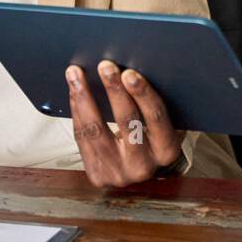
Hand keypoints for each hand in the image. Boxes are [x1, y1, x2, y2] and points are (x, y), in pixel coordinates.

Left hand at [65, 60, 185, 186]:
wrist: (138, 172)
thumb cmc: (152, 138)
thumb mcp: (162, 125)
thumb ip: (153, 105)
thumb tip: (133, 71)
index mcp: (167, 150)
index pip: (155, 118)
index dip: (142, 94)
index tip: (129, 73)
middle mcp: (144, 166)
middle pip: (126, 123)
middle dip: (114, 91)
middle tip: (105, 66)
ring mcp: (118, 172)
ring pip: (96, 130)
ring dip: (84, 97)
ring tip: (76, 74)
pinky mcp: (97, 174)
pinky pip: (82, 137)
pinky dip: (77, 110)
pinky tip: (74, 91)